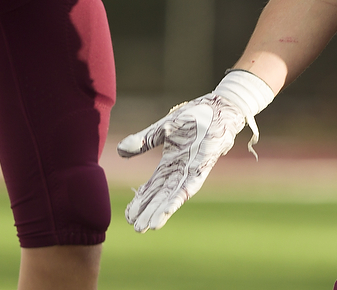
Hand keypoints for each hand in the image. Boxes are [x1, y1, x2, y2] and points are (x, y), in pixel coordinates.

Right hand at [117, 94, 245, 230]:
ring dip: (162, 211)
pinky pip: (189, 187)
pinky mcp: (202, 168)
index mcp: (169, 163)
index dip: (140, 200)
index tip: (128, 215)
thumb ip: (143, 140)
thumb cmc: (193, 117)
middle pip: (160, 196)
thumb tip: (120, 152)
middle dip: (149, 212)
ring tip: (151, 226)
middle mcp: (179, 171)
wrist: (217, 108)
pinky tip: (168, 210)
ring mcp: (191, 171)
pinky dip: (178, 198)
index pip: (151, 187)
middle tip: (137, 228)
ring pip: (173, 196)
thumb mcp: (162, 129)